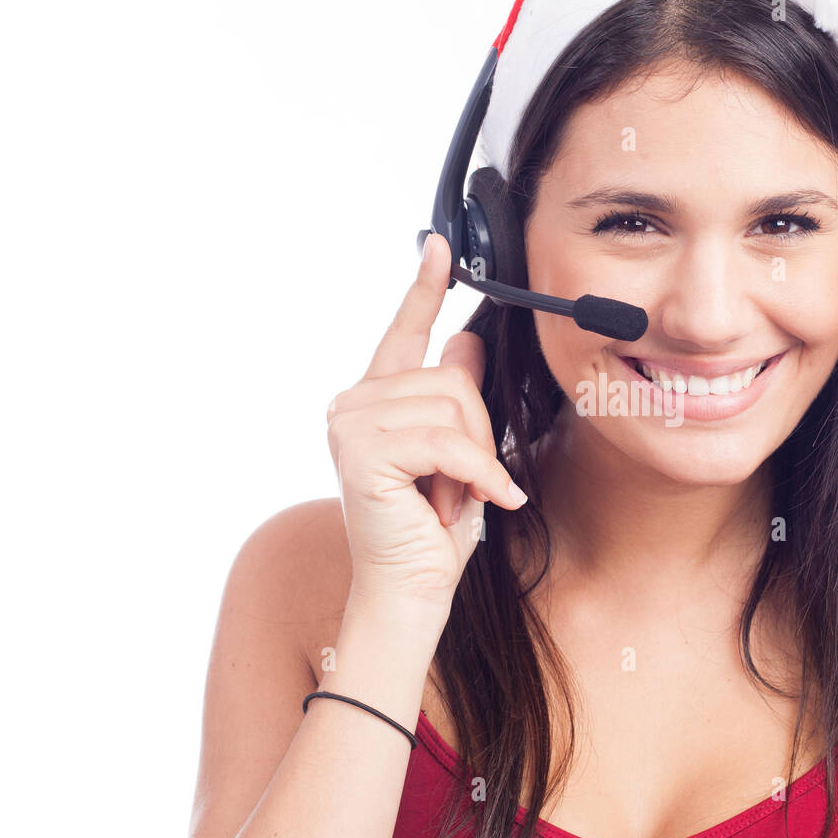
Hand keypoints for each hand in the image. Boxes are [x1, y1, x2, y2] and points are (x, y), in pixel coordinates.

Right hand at [326, 232, 526, 607]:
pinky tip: (486, 501)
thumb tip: (466, 341)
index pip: (404, 333)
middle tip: (469, 482)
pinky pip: (445, 442)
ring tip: (458, 496)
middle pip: (450, 378)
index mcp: (376, 401)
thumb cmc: (432, 531)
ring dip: (475, 459)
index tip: (439, 246)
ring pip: (452, 407)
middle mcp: (354, 404)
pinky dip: (476, 474)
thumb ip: (455, 398)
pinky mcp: (361, 451)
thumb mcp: (458, 453)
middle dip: (478, 433)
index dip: (423, 289)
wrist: (412, 590)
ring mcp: (351, 424)